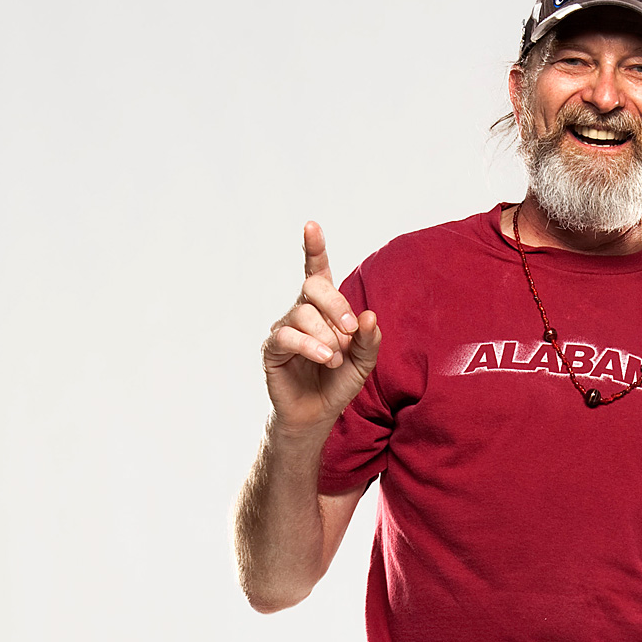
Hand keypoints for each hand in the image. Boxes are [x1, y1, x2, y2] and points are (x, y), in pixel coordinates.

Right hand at [261, 221, 380, 431]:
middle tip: (350, 329)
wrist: (317, 414)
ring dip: (326, 337)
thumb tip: (369, 316)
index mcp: (323, 309)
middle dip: (336, 304)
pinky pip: (287, 336)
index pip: (317, 271)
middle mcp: (301, 312)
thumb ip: (369, 340)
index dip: (313, 248)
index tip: (311, 226)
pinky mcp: (272, 349)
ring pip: (302, 313)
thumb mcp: (362, 363)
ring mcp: (284, 328)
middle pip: (313, 286)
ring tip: (335, 359)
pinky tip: (324, 358)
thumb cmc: (338, 383)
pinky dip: (310, 346)